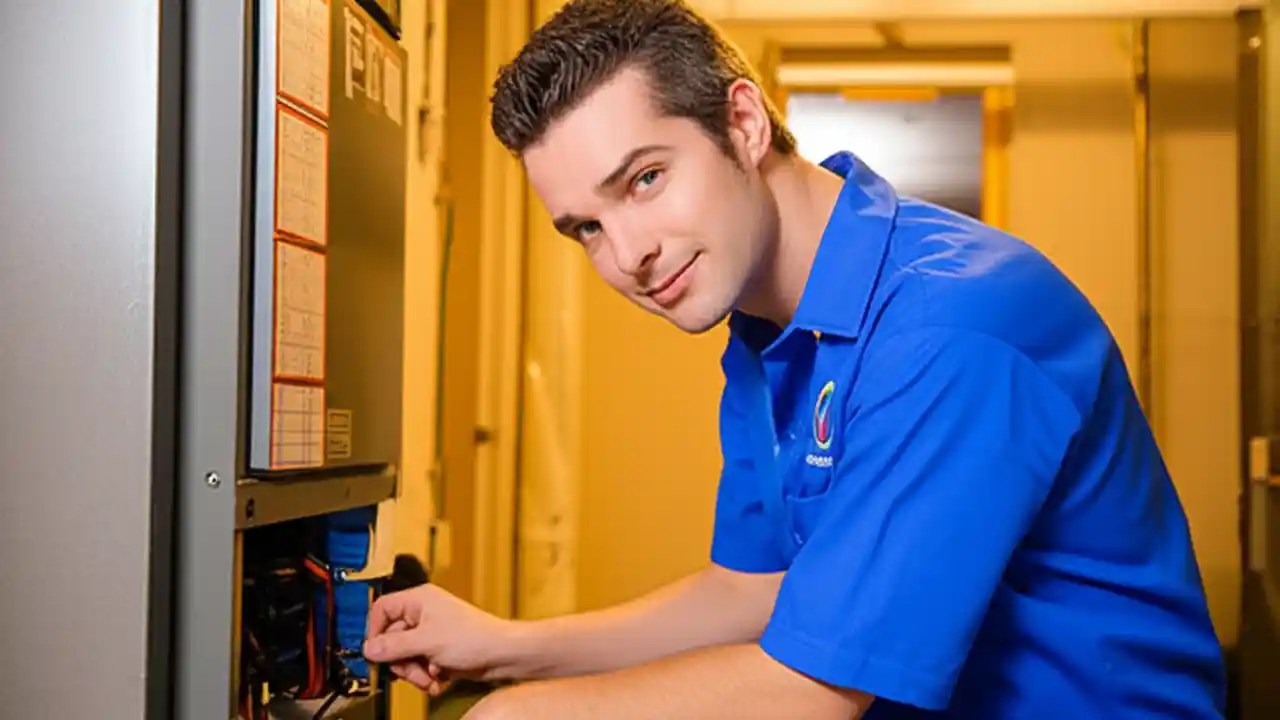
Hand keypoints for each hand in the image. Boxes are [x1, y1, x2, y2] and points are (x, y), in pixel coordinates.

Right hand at [364, 584, 519, 692]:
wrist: (501, 655)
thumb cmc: (474, 638)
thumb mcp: (426, 642)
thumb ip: (393, 646)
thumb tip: (369, 649)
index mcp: (418, 600)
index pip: (381, 610)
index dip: (375, 632)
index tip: (376, 653)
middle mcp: (423, 613)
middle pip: (391, 639)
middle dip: (401, 661)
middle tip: (412, 670)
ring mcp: (431, 632)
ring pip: (405, 655)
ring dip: (414, 672)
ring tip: (430, 677)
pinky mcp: (438, 649)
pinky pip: (419, 664)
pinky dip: (426, 674)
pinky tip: (439, 678)